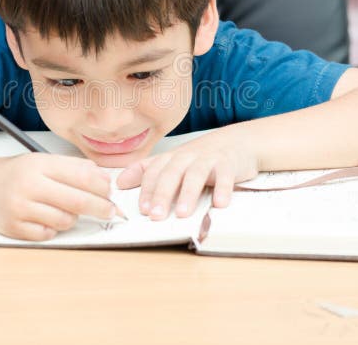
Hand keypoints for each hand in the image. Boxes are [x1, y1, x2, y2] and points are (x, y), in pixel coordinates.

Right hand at [0, 152, 114, 240]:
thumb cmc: (14, 174)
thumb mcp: (42, 161)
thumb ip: (73, 168)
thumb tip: (104, 180)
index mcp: (39, 165)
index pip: (82, 177)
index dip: (102, 188)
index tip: (111, 193)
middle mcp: (29, 186)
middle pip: (77, 202)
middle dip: (100, 208)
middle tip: (110, 211)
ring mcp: (20, 209)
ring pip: (65, 221)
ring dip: (73, 218)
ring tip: (64, 209)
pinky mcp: (15, 229)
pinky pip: (49, 234)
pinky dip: (54, 228)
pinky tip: (46, 218)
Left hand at [116, 128, 257, 219]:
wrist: (238, 141)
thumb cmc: (202, 157)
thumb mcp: (173, 162)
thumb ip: (147, 172)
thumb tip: (120, 183)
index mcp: (172, 159)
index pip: (154, 172)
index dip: (147, 190)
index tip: (143, 209)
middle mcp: (187, 157)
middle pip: (171, 173)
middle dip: (162, 194)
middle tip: (156, 215)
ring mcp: (208, 159)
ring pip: (195, 175)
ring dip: (188, 194)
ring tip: (182, 213)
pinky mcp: (229, 163)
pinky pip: (225, 176)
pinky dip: (223, 189)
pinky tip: (220, 204)